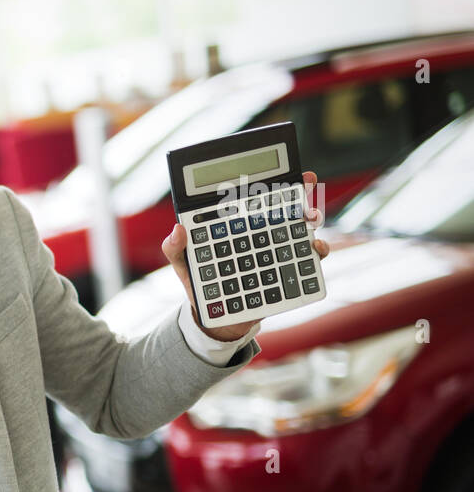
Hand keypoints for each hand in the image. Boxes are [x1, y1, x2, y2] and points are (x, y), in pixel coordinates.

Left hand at [162, 170, 330, 341]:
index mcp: (239, 226)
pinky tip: (314, 250)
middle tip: (307, 188)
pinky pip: (306, 262)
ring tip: (311, 219)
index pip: (257, 199)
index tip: (289, 174)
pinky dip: (315, 253)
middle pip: (287, 209)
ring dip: (311, 221)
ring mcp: (277, 253)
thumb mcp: (184, 264)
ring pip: (301, 232)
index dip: (274, 184)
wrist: (215, 317)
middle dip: (302, 195)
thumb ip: (176, 248)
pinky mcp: (286, 274)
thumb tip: (178, 229)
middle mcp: (262, 234)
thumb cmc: (200, 283)